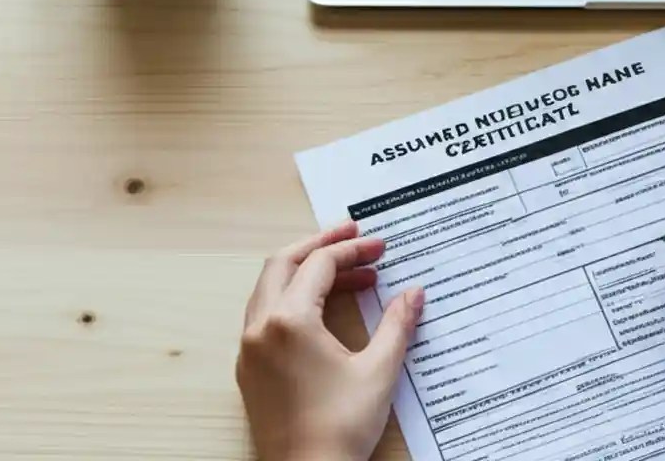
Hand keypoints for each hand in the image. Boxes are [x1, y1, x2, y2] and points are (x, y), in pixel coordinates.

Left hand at [237, 222, 423, 460]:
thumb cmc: (339, 429)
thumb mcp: (379, 371)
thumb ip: (397, 325)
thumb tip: (414, 294)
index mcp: (289, 321)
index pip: (320, 265)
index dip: (352, 250)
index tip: (380, 248)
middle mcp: (260, 328)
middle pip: (283, 264)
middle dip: (320, 245)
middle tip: (353, 234)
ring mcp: (250, 350)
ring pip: (270, 289)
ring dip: (306, 272)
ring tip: (348, 273)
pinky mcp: (250, 370)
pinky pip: (265, 316)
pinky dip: (293, 299)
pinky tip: (323, 310)